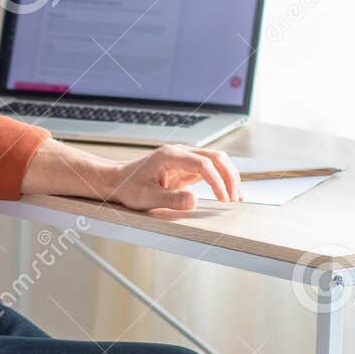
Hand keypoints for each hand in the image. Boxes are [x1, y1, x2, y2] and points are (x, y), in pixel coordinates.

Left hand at [109, 143, 242, 212]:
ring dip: (229, 177)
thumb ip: (170, 199)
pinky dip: (221, 179)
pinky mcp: (187, 167)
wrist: (119, 181)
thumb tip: (194, 201)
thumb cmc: (129, 187)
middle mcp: (180, 152)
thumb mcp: (146, 198)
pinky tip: (228, 193)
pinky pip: (210, 170)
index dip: (216, 181)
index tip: (223, 198)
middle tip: (234, 198)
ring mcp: (185, 158)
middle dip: (229, 177)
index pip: (203, 163)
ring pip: (216, 160)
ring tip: (235, 197)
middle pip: (215, 157)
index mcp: (170, 155)